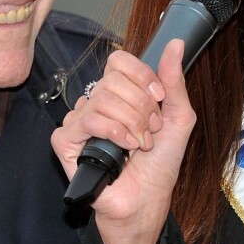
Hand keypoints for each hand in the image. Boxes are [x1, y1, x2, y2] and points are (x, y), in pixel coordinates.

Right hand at [51, 39, 195, 243]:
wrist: (147, 200)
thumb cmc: (160, 164)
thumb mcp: (178, 118)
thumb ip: (174, 81)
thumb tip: (176, 43)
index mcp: (120, 94)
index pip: (119, 62)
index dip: (141, 76)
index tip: (159, 98)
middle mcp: (96, 103)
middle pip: (113, 80)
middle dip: (142, 108)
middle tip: (151, 132)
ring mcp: (78, 121)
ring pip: (102, 99)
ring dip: (131, 124)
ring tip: (138, 145)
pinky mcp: (64, 141)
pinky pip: (84, 120)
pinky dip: (110, 131)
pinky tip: (122, 149)